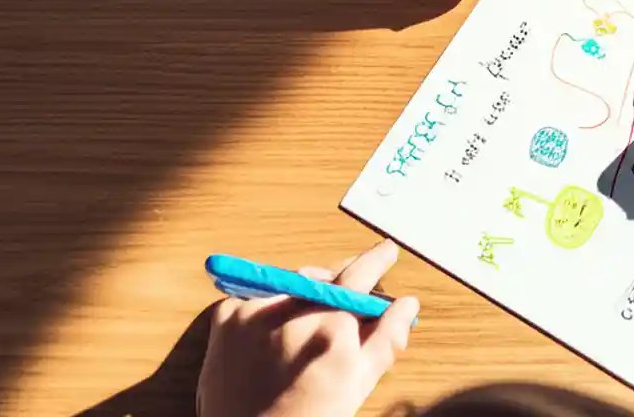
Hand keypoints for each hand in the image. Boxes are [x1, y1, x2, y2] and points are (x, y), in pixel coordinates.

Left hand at [197, 241, 419, 416]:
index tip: (387, 249)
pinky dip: (270, 306)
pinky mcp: (225, 316)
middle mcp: (291, 311)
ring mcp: (253, 311)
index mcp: (330, 328)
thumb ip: (386, 339)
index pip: (359, 276)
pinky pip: (257, 296)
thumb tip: (408, 304)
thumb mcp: (356, 385)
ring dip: (305, 294)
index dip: (376, 260)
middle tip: (348, 298)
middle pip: (324, 278)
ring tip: (307, 325)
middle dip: (339, 283)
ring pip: (291, 284)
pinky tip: (275, 331)